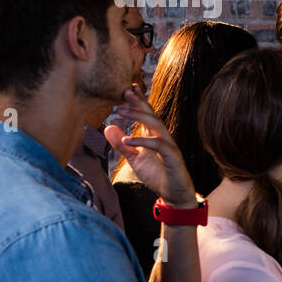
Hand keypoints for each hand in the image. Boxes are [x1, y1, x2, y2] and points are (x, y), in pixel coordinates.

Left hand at [103, 84, 197, 207]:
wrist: (173, 194)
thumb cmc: (157, 175)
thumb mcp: (134, 159)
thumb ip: (122, 145)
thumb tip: (108, 127)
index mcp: (155, 136)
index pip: (146, 114)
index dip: (138, 101)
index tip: (127, 87)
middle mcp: (163, 137)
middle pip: (151, 114)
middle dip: (138, 102)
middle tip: (124, 90)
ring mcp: (169, 146)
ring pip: (156, 125)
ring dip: (139, 116)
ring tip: (121, 111)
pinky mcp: (173, 157)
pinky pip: (158, 145)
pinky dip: (143, 141)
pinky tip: (128, 139)